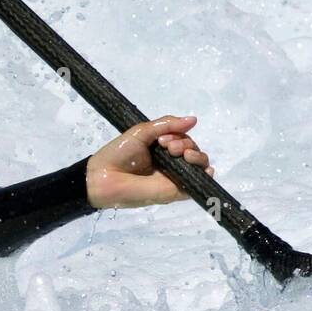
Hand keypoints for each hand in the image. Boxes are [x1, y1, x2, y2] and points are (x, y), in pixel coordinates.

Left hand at [86, 114, 214, 208]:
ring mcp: (174, 176)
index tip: (162, 140)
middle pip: (193, 150)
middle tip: (168, 147)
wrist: (105, 177)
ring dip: (197, 156)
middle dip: (185, 144)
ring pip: (199, 164)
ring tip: (183, 154)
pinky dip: (205, 174)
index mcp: (162, 148)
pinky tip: (202, 168)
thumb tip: (194, 119)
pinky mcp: (177, 191)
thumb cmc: (119, 153)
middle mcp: (170, 162)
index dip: (179, 136)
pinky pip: (198, 183)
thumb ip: (167, 124)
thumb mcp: (142, 132)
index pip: (183, 139)